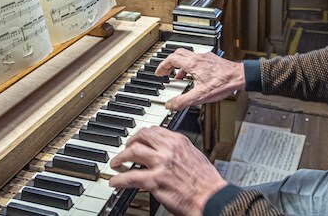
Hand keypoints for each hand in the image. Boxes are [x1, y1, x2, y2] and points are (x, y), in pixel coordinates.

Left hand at [109, 127, 227, 215]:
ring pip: (133, 151)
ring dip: (120, 157)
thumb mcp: (195, 157)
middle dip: (130, 142)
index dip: (143, 135)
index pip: (156, 130)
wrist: (212, 198)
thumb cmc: (207, 183)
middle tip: (125, 149)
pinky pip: (131, 177)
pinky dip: (119, 179)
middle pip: (142, 136)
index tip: (139, 140)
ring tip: (116, 163)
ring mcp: (161, 163)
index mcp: (180, 142)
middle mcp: (169, 148)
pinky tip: (115, 182)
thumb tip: (168, 154)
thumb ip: (179, 152)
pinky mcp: (155, 180)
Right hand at [154, 49, 245, 110]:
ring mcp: (206, 57)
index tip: (159, 72)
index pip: (172, 59)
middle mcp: (198, 58)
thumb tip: (170, 105)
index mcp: (193, 64)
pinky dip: (190, 67)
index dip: (163, 66)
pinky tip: (194, 77)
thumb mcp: (200, 96)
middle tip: (166, 72)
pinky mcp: (212, 60)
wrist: (240, 77)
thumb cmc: (223, 83)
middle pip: (178, 54)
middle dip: (169, 63)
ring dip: (180, 66)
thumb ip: (183, 101)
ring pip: (188, 57)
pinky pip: (196, 60)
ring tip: (178, 77)